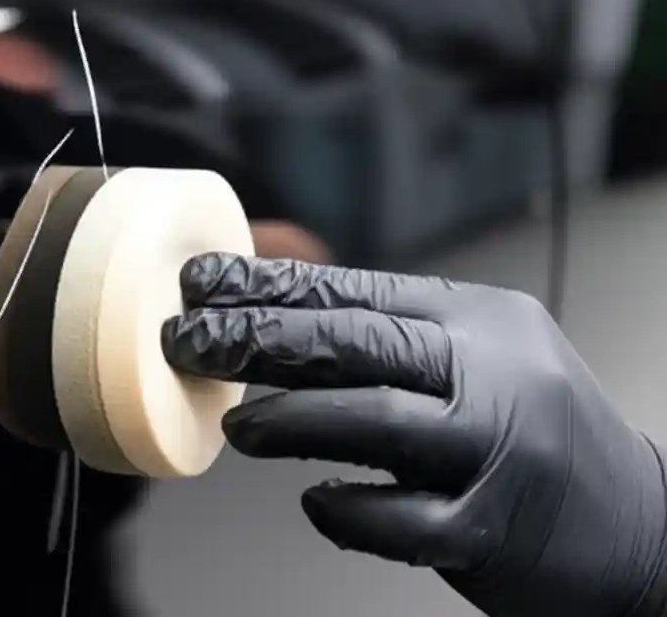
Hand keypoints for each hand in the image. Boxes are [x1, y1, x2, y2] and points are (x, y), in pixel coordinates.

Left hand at [161, 254, 666, 616]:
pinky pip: (398, 518)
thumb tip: (272, 327)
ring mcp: (497, 451)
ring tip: (239, 424)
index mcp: (482, 321)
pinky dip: (346, 509)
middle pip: (357, 342)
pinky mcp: (492, 528)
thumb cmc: (541, 443)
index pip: (357, 289)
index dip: (269, 285)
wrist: (643, 531)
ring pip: (373, 419)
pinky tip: (316, 500)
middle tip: (191, 340)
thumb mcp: (483, 364)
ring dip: (289, 419)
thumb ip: (394, 344)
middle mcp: (495, 373)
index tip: (201, 281)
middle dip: (259, 338)